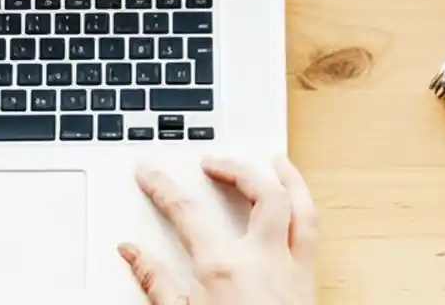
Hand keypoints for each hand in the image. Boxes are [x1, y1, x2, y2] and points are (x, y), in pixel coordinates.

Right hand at [118, 156, 317, 304]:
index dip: (162, 187)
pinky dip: (304, 205)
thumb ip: (156, 284)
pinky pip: (312, 229)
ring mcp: (292, 268)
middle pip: (259, 191)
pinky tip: (297, 201)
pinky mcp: (309, 281)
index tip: (149, 172)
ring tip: (276, 160)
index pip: (186, 212)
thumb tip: (132, 253)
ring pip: (299, 204)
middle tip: (212, 161)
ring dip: (287, 176)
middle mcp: (263, 260)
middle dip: (236, 167)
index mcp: (223, 270)